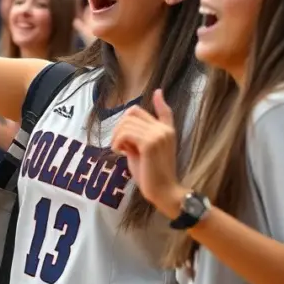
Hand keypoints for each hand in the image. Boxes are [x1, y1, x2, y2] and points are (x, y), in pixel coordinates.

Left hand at [110, 89, 183, 218]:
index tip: (158, 91)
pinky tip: (119, 152)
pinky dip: (117, 142)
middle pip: (133, 112)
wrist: (164, 191)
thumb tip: (125, 128)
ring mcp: (158, 135)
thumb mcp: (144, 152)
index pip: (164, 111)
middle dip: (120, 126)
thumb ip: (139, 137)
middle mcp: (164, 129)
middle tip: (118, 144)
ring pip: (126, 123)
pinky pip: (125, 134)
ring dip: (116, 136)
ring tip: (118, 150)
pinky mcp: (149, 143)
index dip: (160, 100)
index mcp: (167, 130)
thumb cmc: (152, 175)